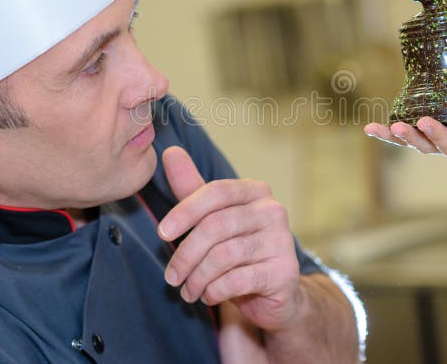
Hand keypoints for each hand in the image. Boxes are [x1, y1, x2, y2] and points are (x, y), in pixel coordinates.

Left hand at [157, 146, 300, 331]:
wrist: (274, 293)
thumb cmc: (238, 251)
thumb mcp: (212, 218)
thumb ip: (191, 188)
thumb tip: (170, 152)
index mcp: (255, 191)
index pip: (215, 191)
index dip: (185, 211)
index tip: (162, 233)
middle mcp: (273, 211)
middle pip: (216, 225)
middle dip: (186, 254)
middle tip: (171, 277)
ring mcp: (282, 241)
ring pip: (224, 255)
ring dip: (197, 278)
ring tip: (188, 290)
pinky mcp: (284, 271)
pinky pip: (238, 279)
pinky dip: (215, 291)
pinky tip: (208, 295)